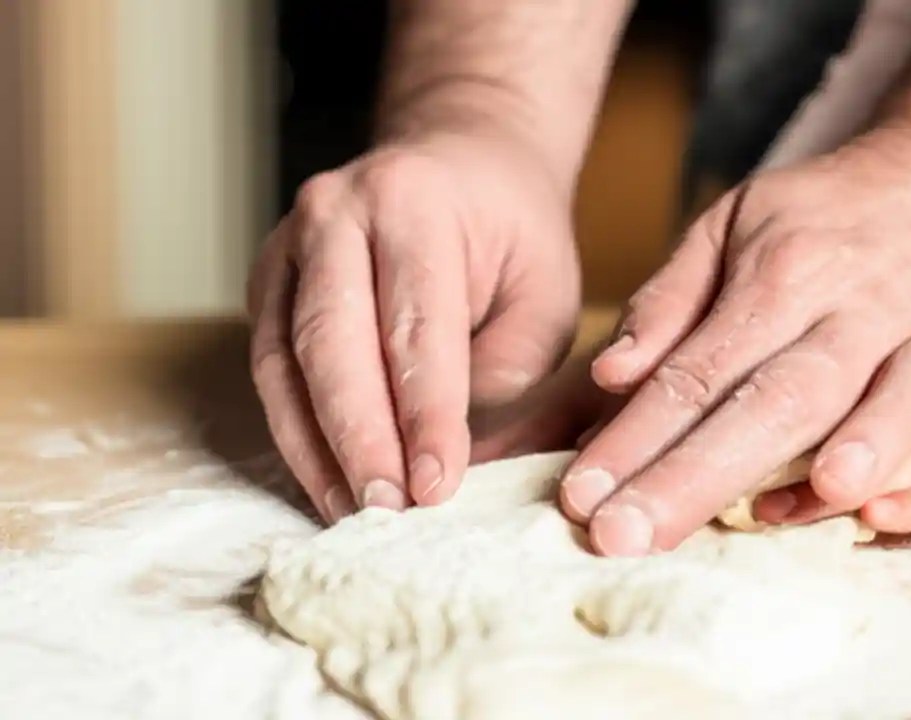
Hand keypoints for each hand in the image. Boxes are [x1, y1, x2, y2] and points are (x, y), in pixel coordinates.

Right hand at [248, 133, 579, 522]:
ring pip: (284, 362)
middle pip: (330, 343)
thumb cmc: (513, 233)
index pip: (415, 324)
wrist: (463, 160)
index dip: (424, 413)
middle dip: (358, 438)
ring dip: (315, 448)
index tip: (435, 486)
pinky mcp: (268, 280)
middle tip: (386, 512)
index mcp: (413, 202)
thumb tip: (454, 450)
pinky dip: (297, 431)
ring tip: (351, 513)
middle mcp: (336, 214)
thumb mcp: (546, 290)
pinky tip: (329, 480)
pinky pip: (271, 367)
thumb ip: (507, 364)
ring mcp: (289, 244)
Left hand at [559, 130, 910, 555]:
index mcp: (779, 267)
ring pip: (835, 401)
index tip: (578, 494)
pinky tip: (846, 492)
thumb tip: (611, 375)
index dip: (634, 434)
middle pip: (756, 396)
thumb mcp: (740, 223)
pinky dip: (887, 448)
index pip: (694, 366)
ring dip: (784, 463)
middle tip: (615, 536)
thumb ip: (674, 299)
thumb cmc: (836, 220)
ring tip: (735, 516)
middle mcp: (845, 299)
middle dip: (683, 473)